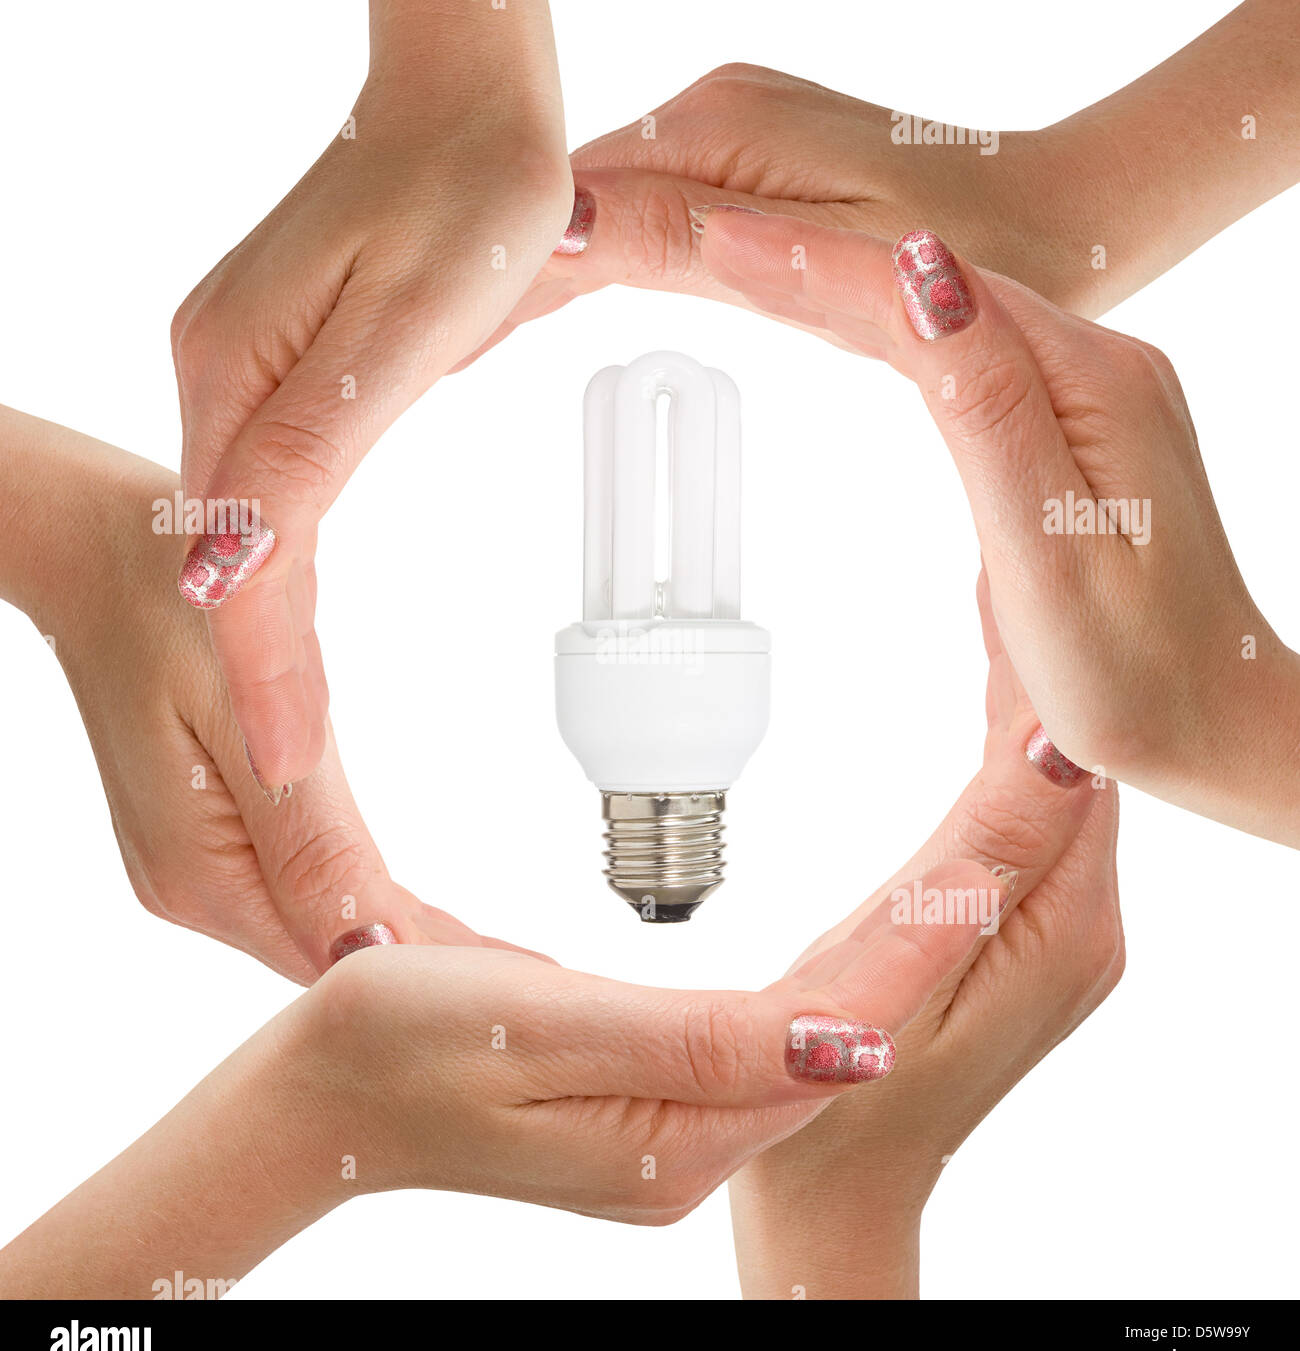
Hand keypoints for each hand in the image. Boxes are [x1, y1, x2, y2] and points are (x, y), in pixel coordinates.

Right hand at [0, 406, 529, 982]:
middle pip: (329, 954)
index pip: (339, 954)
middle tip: (530, 984)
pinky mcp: (202, 838)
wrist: (97, 553)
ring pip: (315, 928)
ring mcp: (192, 867)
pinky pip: (295, 891)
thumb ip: (309, 839)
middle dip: (428, 970)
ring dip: (398, 942)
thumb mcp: (247, 715)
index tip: (520, 989)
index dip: (434, 971)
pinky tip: (407, 918)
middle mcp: (191, 887)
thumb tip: (372, 942)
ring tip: (492, 959)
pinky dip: (358, 903)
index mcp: (201, 872)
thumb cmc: (167, 603)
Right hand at [0, 856, 1006, 1295]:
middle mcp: (695, 1142)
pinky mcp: (655, 1100)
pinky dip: (834, 965)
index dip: (928, 929)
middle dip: (941, 916)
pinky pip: (775, 1027)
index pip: (845, 1024)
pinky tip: (870, 924)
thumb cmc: (389, 1050)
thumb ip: (692, 1040)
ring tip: (978, 846)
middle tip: (1019, 810)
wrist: (312, 1102)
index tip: (998, 844)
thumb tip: (848, 1039)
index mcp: (675, 1136)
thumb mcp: (532, 1028)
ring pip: (824, 1021)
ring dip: (902, 936)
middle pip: (853, 1022)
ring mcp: (678, 1126)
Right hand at [172, 2, 575, 787]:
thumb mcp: (403, 323)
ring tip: (295, 735)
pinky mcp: (275, 371)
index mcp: (236, 375)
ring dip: (265, 641)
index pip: (245, 560)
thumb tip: (229, 565)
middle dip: (259, 676)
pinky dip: (282, 574)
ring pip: (245, 537)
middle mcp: (218, 379)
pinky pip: (269, 496)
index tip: (286, 762)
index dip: (264, 669)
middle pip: (230, 561)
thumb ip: (308, 443)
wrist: (467, 106)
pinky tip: (291, 620)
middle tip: (292, 775)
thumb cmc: (462, 194)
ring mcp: (240, 373)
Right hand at [470, 2, 1299, 361]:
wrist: (1054, 220)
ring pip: (605, 202)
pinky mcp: (751, 159)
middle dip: (501, 269)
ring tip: (458, 329)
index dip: (499, 270)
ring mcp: (732, 131)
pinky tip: (559, 282)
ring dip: (539, 262)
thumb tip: (569, 232)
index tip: (428, 330)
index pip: (572, 203)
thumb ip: (697, 244)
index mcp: (723, 133)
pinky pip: (648, 206)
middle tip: (420, 346)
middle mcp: (715, 115)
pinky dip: (598, 250)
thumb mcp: (835, 263)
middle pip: (575, 198)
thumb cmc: (971, 251)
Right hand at [693, 210, 1299, 847]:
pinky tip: (870, 322)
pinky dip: (905, 332)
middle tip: (715, 238)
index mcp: (1091, 384)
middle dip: (823, 259)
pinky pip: (977, 354)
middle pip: (938, 287)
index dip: (817, 266)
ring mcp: (1097, 394)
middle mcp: (1102, 366)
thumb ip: (984, 406)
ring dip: (858, 287)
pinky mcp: (1083, 428)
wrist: (1219, 718)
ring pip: (955, 314)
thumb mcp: (1050, 545)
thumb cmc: (1134, 669)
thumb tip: (920, 276)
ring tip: (761, 261)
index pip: (928, 296)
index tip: (720, 239)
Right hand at [730, 571, 1123, 1299]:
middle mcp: (1081, 926)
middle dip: (1039, 662)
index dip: (1044, 660)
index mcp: (1061, 925)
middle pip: (1072, 764)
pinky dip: (1012, 758)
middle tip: (999, 555)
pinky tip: (996, 716)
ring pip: (1052, 790)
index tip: (1016, 565)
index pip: (1071, 758)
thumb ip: (981, 855)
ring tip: (994, 601)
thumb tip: (1061, 744)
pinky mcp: (1028, 939)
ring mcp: (1059, 935)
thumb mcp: (897, 969)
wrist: (839, 1186)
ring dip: (1027, 704)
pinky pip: (1031, 826)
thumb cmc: (840, 1095)